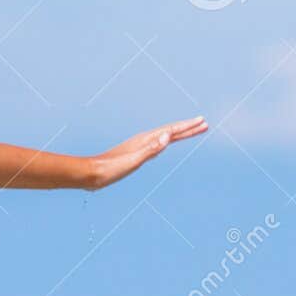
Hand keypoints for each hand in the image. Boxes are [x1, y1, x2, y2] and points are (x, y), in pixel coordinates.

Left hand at [89, 115, 207, 188]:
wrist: (91, 174)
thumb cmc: (111, 169)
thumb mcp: (134, 161)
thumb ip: (151, 149)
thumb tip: (168, 136)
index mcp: (145, 141)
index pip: (172, 131)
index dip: (188, 127)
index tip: (202, 122)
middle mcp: (143, 141)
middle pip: (170, 132)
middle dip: (187, 129)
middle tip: (204, 124)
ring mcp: (138, 147)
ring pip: (164, 137)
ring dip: (178, 134)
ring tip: (190, 131)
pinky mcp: (134, 154)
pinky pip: (156, 145)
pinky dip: (166, 142)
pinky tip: (165, 144)